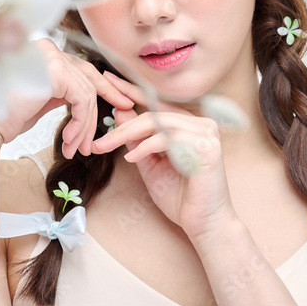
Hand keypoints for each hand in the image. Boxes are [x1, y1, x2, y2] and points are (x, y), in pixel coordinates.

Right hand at [0, 38, 134, 157]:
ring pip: (87, 93)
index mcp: (44, 51)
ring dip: (86, 126)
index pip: (82, 67)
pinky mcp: (56, 72)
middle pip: (88, 77)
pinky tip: (71, 141)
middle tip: (117, 122)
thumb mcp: (42, 98)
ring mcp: (51, 57)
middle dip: (105, 102)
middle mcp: (48, 48)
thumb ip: (62, 91)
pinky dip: (82, 123)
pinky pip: (83, 100)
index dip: (104, 86)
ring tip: (78, 148)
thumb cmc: (7, 114)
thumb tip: (86, 96)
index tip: (121, 101)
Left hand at [90, 71, 237, 239]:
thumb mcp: (150, 164)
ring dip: (128, 134)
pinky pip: (168, 138)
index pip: (158, 104)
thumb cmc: (180, 197)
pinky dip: (145, 147)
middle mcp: (201, 124)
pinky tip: (130, 158)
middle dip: (122, 123)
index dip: (132, 91)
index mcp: (190, 126)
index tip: (108, 81)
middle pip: (154, 113)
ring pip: (158, 123)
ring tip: (107, 146)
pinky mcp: (207, 147)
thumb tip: (119, 111)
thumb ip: (137, 139)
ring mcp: (207, 133)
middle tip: (99, 135)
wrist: (203, 224)